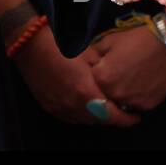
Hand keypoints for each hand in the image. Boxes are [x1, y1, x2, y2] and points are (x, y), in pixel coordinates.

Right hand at [13, 29, 138, 126]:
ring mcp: (59, 108)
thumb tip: (118, 84)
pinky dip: (82, 113)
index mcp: (85, 92)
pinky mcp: (48, 106)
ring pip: (85, 121)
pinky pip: (71, 116)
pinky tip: (85, 102)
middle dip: (113, 117)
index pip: (112, 116)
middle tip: (123, 110)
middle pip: (100, 121)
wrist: (28, 43)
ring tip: (105, 105)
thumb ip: (105, 74)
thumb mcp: (90, 54)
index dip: (127, 119)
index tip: (137, 116)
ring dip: (97, 116)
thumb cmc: (60, 44)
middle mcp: (72, 106)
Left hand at [84, 26, 165, 112]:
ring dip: (122, 93)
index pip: (91, 82)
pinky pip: (136, 104)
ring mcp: (132, 102)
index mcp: (102, 78)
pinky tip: (141, 83)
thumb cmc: (137, 39)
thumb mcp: (109, 40)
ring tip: (131, 77)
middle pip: (105, 94)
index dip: (97, 73)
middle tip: (119, 72)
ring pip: (120, 101)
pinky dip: (136, 97)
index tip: (104, 66)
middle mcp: (115, 94)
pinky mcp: (148, 106)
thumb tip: (90, 61)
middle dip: (108, 85)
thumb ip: (95, 54)